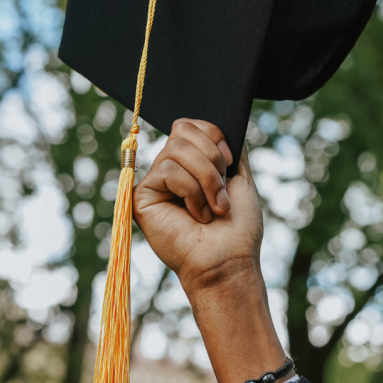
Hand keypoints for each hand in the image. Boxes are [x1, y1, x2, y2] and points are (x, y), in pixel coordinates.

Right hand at [132, 118, 261, 296]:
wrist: (230, 259)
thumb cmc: (237, 227)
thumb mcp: (240, 176)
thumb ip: (228, 146)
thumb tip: (220, 123)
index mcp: (190, 164)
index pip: (189, 125)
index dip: (213, 135)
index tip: (230, 162)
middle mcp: (169, 170)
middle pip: (182, 130)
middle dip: (212, 158)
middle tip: (223, 191)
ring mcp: (154, 182)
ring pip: (176, 149)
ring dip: (207, 179)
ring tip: (214, 207)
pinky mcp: (141, 196)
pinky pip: (167, 170)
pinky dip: (191, 192)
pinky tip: (196, 216)